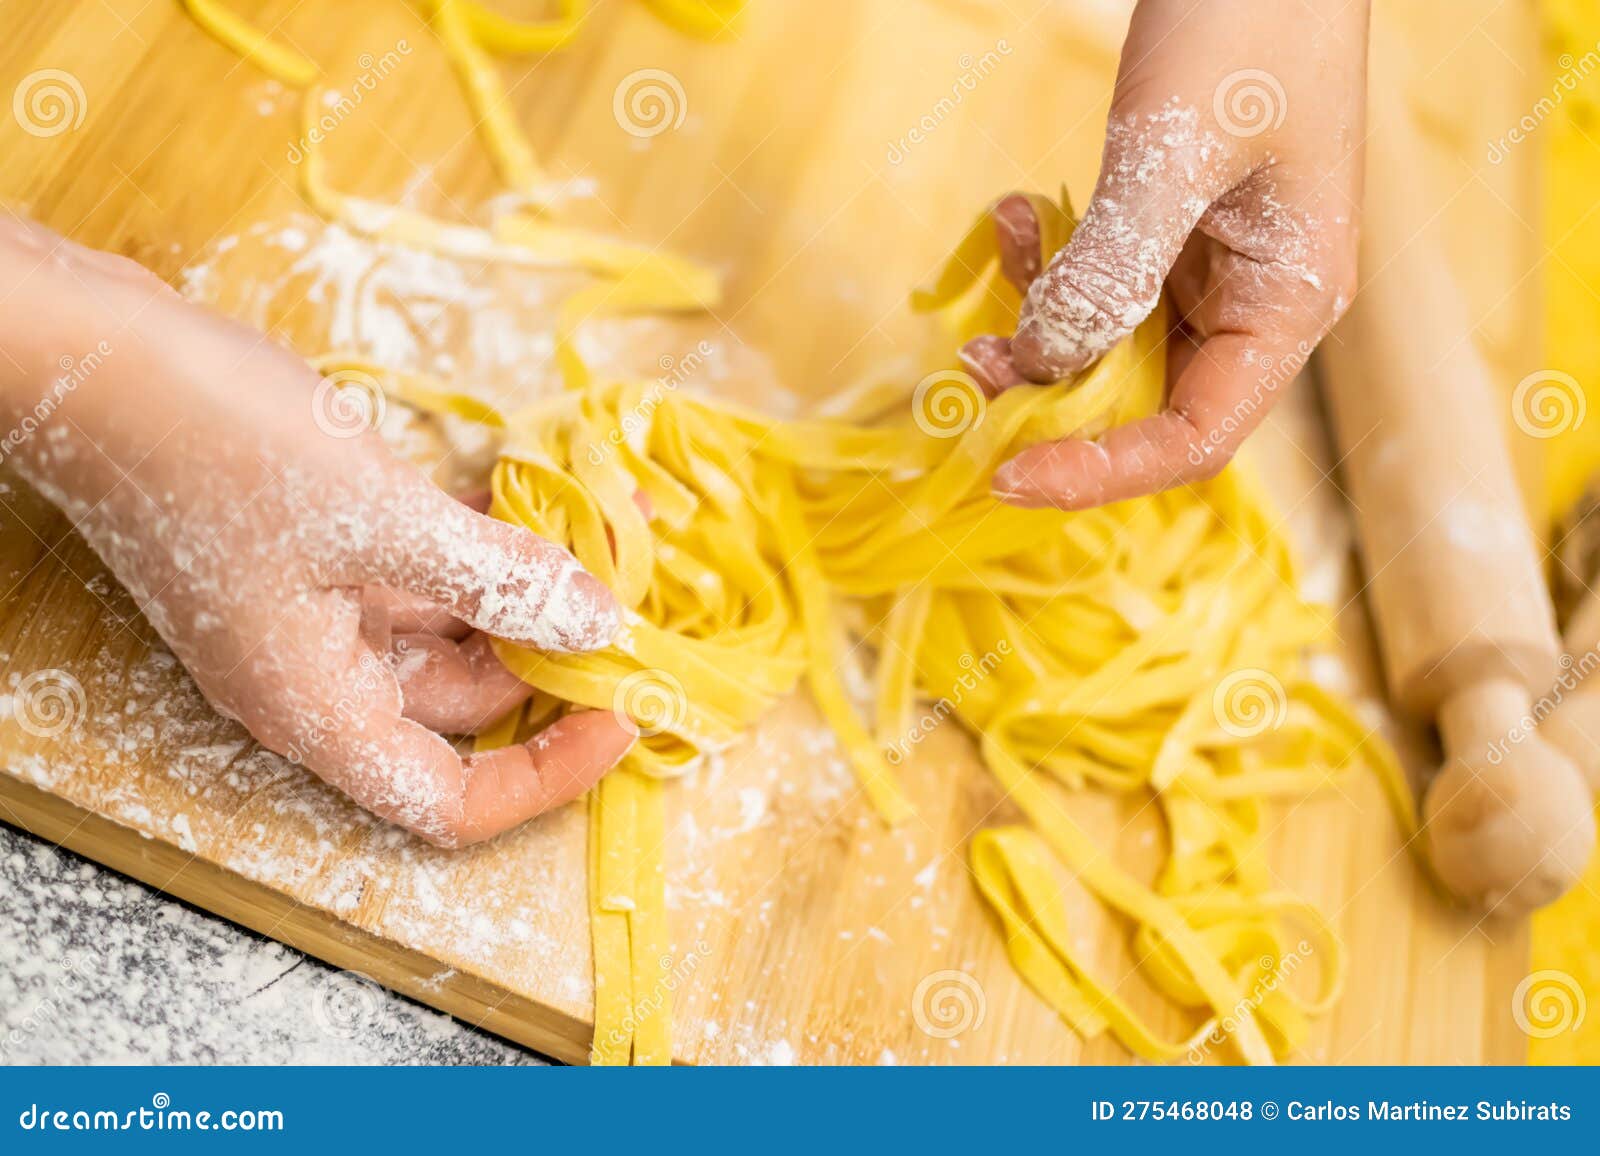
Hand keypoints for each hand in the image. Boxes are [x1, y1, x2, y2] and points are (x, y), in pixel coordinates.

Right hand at [0, 217, 632, 846]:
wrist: (86, 353)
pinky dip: (478, 547)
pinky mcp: (316, 550)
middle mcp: (317, 674)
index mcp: (317, 705)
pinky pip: (420, 571)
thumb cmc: (215, 443)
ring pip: (448, 629)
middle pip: (461, 709)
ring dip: (524, 588)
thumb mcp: (379, 519)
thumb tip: (597, 622)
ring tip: (605, 529)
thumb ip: (495, 580)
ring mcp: (313, 611)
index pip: (447, 801)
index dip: (544, 777)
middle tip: (633, 591)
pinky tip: (532, 501)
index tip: (621, 717)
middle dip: (551, 656)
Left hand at [970, 0, 1367, 509]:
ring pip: (1110, 347)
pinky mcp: (1171, 236)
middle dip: (1052, 393)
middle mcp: (1252, 307)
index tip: (1005, 474)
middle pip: (1143, 404)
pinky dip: (1051, 263)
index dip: (1099, 473)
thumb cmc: (1250, 26)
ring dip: (1041, 321)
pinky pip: (1099, 285)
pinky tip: (1016, 212)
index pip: (1192, 440)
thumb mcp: (1170, 154)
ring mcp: (1211, 272)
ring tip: (1005, 244)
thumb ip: (1109, 271)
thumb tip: (1041, 365)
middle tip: (972, 364)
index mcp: (1285, 308)